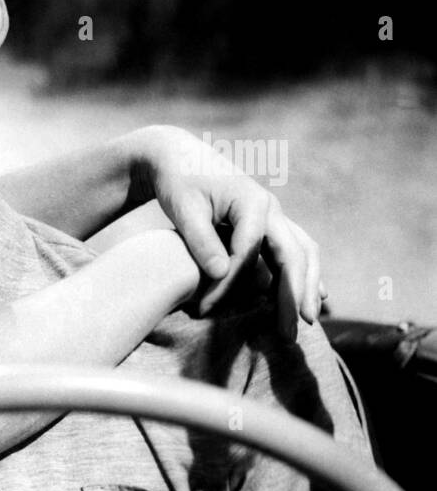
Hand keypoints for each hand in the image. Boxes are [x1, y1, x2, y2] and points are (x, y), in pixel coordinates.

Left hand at [124, 125, 324, 338]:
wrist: (180, 158)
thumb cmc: (178, 182)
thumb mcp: (182, 207)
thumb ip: (200, 239)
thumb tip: (221, 272)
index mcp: (251, 201)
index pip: (247, 250)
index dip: (228, 283)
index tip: (204, 309)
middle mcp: (271, 209)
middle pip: (293, 254)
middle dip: (293, 294)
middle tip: (290, 332)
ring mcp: (274, 217)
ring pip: (303, 253)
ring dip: (307, 287)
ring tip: (308, 322)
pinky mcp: (269, 225)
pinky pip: (296, 252)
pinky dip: (304, 275)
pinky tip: (313, 299)